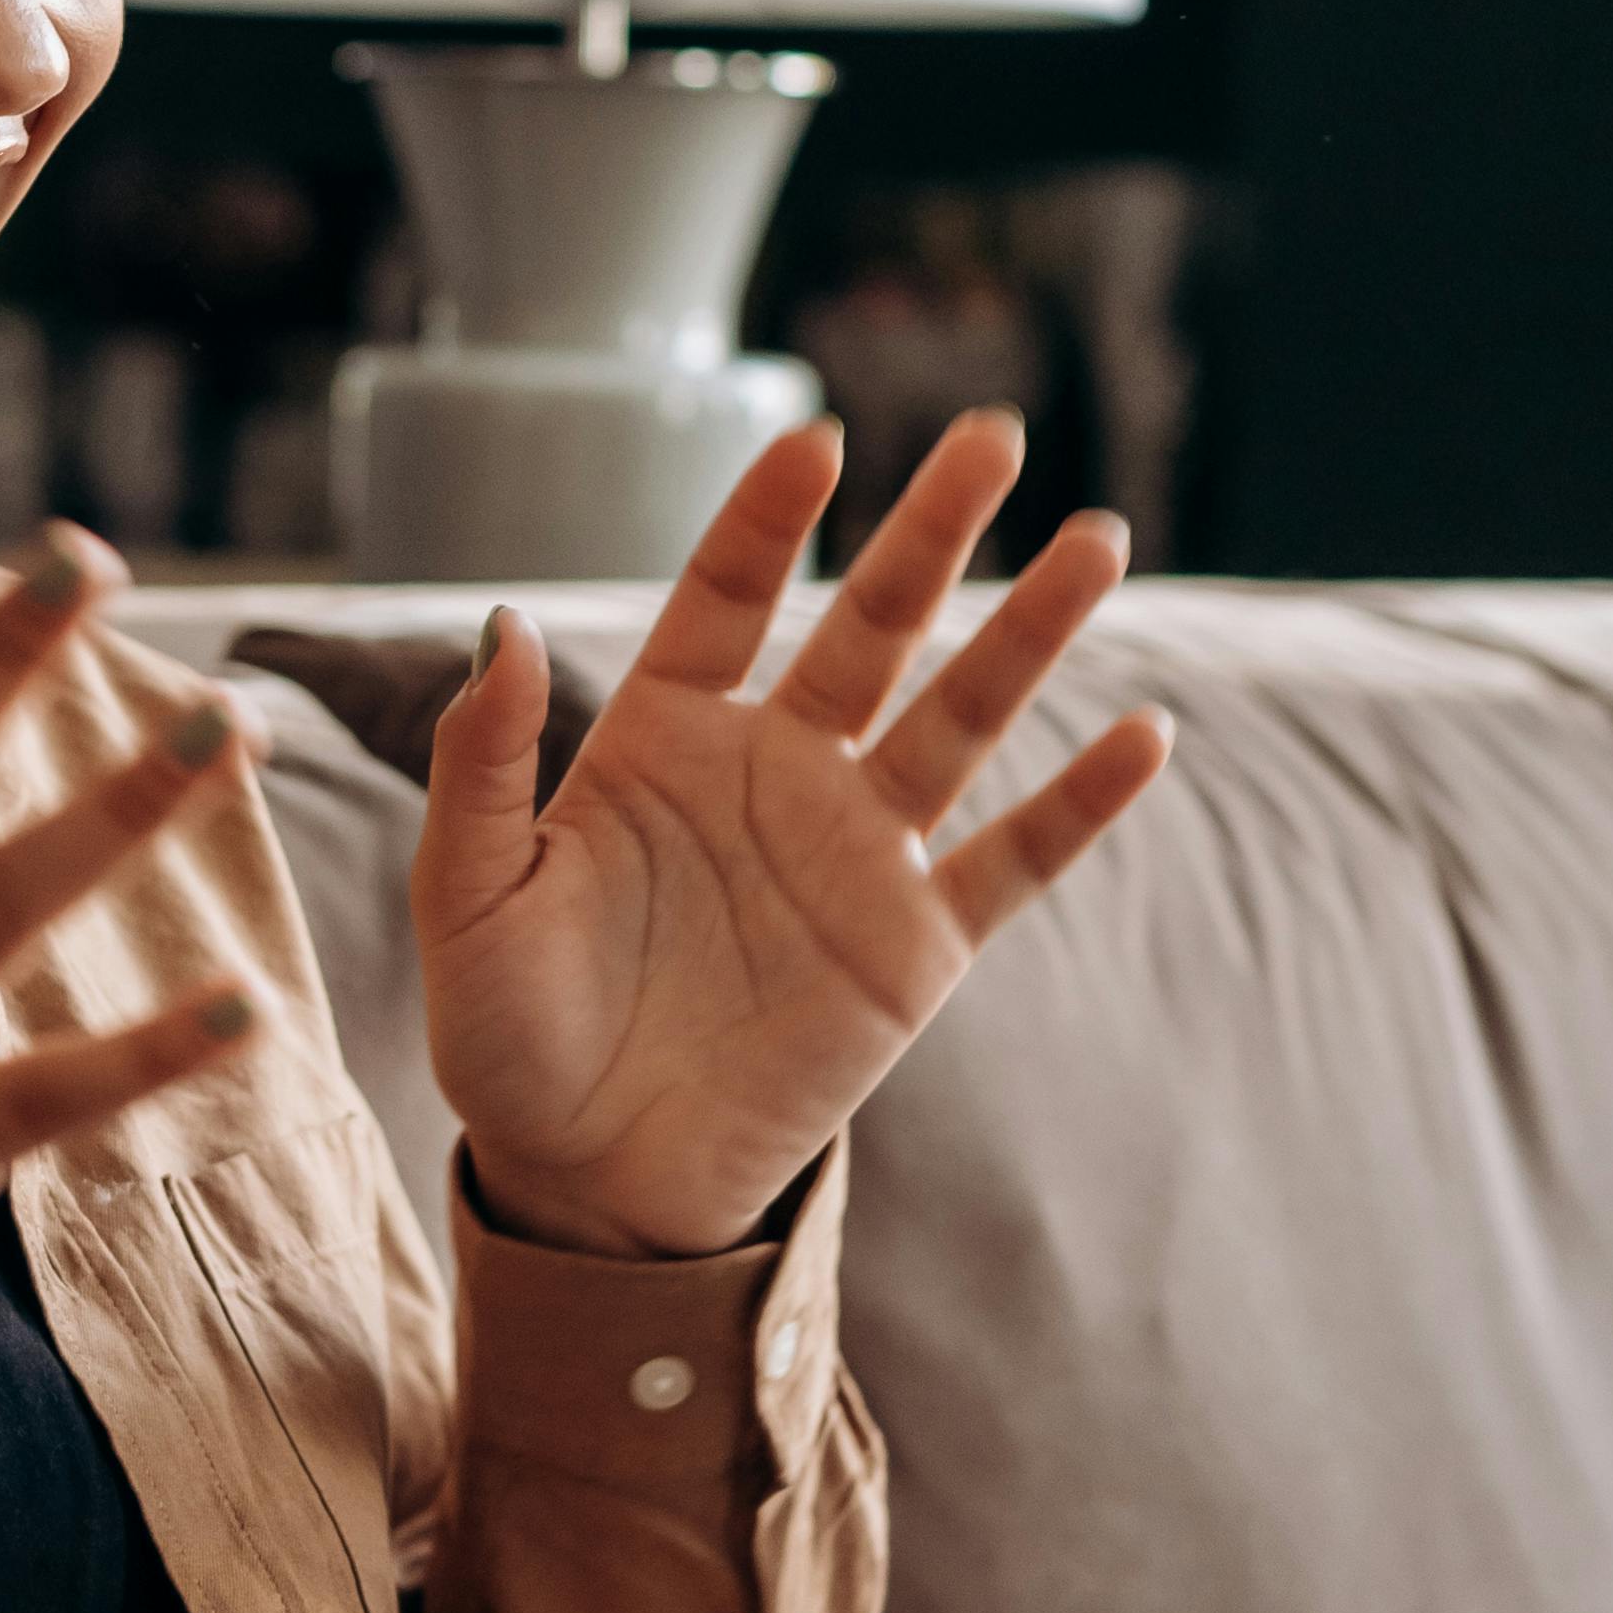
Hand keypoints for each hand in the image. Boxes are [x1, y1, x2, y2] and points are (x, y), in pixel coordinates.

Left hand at [415, 416, 1167, 1260]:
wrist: (586, 1181)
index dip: (769, 521)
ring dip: (1030, 631)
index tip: (818, 442)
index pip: (726, 596)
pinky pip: (1013, 859)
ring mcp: (855, 851)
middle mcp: (775, 772)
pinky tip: (1145, 736)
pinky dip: (1081, 802)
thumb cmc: (508, 1035)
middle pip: (871, 624)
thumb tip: (501, 621)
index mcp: (663, 741)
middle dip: (933, 531)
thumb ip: (483, 759)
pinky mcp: (915, 945)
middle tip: (991, 431)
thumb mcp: (467, 894)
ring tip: (1099, 538)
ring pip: (961, 714)